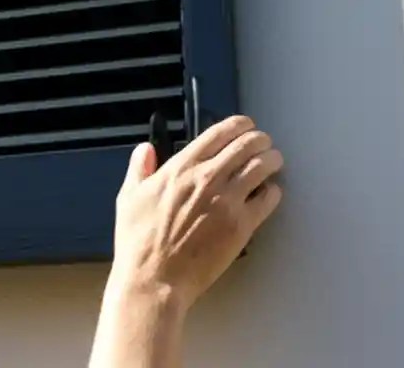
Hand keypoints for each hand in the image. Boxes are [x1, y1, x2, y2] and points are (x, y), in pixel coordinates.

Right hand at [110, 116, 282, 309]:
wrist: (155, 279)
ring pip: (262, 167)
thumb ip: (139, 168)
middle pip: (246, 145)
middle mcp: (207, 178)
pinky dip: (273, 191)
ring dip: (271, 159)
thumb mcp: (129, 197)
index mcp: (181, 167)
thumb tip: (145, 149)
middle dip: (259, 139)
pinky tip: (271, 192)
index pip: (218, 133)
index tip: (245, 125)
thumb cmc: (139, 242)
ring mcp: (228, 201)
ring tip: (274, 161)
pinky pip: (269, 199)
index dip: (238, 124)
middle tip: (264, 142)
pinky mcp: (242, 226)